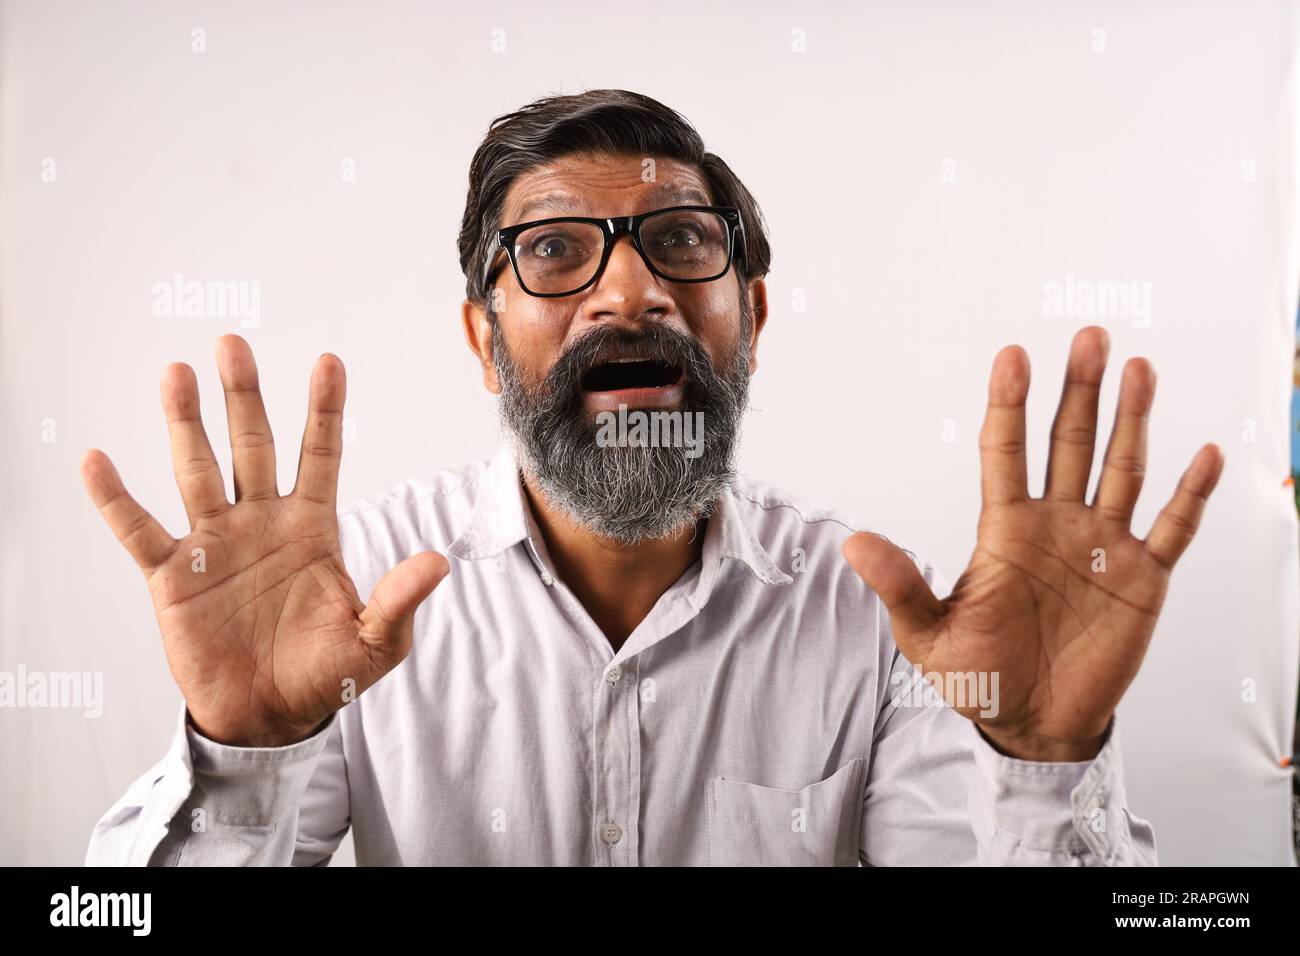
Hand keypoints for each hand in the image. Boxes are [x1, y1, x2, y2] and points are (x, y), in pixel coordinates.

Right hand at [81, 336, 448, 746]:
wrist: (271, 718)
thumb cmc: (327, 675)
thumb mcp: (375, 641)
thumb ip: (399, 599)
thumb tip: (438, 562)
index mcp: (313, 527)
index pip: (320, 455)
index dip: (324, 410)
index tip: (328, 361)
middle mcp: (261, 522)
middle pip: (252, 446)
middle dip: (243, 396)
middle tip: (232, 344)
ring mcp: (214, 544)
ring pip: (197, 471)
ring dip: (185, 424)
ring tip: (175, 373)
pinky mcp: (172, 577)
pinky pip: (139, 531)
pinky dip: (116, 499)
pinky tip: (96, 460)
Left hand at [844, 326, 1222, 761]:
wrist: (1032, 725)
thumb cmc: (977, 677)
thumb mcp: (929, 635)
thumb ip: (902, 587)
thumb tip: (853, 545)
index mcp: (1004, 529)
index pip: (1004, 451)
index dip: (1009, 404)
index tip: (1012, 354)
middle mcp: (1055, 524)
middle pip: (1068, 444)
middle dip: (1078, 391)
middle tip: (1089, 337)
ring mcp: (1102, 547)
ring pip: (1120, 470)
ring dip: (1131, 422)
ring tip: (1139, 369)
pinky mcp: (1143, 580)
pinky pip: (1171, 528)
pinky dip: (1190, 494)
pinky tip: (1204, 453)